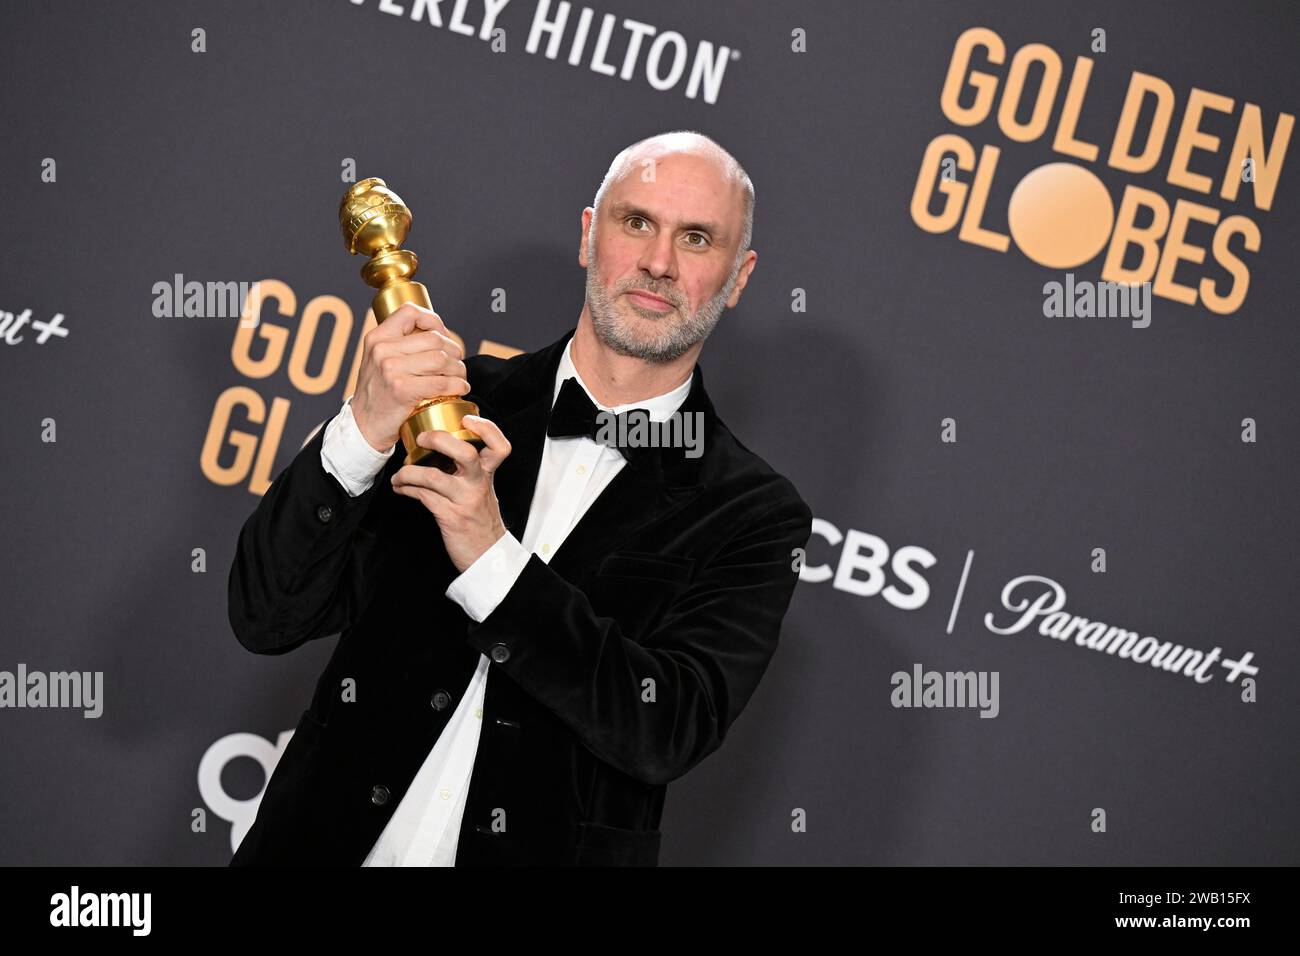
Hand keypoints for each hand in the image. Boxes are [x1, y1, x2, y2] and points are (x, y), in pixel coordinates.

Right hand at [349, 302, 469, 451]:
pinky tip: (460, 389)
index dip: (434, 321)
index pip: (410, 312)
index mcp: (377, 338)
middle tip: (457, 364)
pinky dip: (457, 385)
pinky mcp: (402, 389)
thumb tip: (438, 334)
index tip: (443, 336)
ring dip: (459, 369)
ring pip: (442, 359)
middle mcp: (382, 349)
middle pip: (434, 338)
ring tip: (459, 378)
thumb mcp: (379, 360)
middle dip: (454, 351)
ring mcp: (391, 369)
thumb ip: (400, 345)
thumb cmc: (378, 394)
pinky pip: (441, 382)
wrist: (364, 425)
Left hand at [389, 415, 512, 572]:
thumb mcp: (481, 489)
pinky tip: (400, 488)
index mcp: (488, 474)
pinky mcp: (450, 517)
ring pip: (433, 476)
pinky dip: (406, 489)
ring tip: (399, 474)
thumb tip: (439, 447)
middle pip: (465, 453)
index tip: (467, 419)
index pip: (499, 445)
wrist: (486, 554)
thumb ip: (468, 470)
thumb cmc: (479, 519)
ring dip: (408, 472)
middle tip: (422, 437)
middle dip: (439, 440)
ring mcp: (464, 500)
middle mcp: (478, 484)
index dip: (486, 428)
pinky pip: (423, 496)